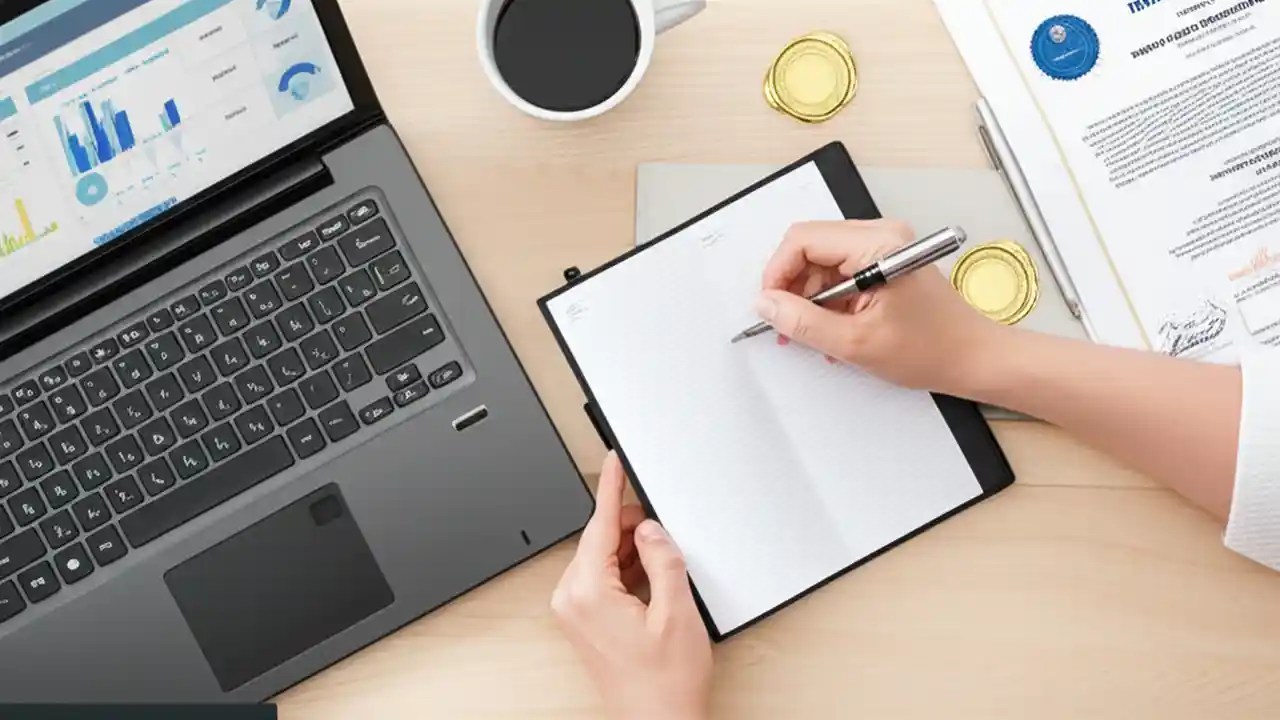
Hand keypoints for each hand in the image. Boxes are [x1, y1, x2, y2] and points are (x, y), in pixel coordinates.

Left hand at [552, 452, 712, 719]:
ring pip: (604, 558)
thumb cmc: (664, 683)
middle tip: (665, 532)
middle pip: (601, 539)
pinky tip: (653, 582)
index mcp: (588, 592)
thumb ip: (663, 559)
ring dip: (633, 553)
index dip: (611, 487)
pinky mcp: (583, 621)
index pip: (600, 524)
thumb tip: (652, 529)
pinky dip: (627, 572)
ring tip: (664, 570)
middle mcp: (571, 600)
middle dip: (633, 528)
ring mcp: (574, 612)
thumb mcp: (675, 611)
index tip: (613, 461)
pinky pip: (602, 578)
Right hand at [754, 219, 1006, 394]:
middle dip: (792, 289)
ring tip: (815, 336)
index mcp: (877, 245)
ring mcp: (883, 247)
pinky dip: (829, 302)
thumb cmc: (931, 349)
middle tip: (787, 326)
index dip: (777, 273)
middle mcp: (881, 235)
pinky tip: (834, 330)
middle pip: (810, 248)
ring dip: (810, 300)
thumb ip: (803, 322)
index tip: (770, 306)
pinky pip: (839, 273)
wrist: (973, 357)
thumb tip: (765, 305)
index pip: (803, 239)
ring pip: (821, 263)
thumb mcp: (855, 343)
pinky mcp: (884, 262)